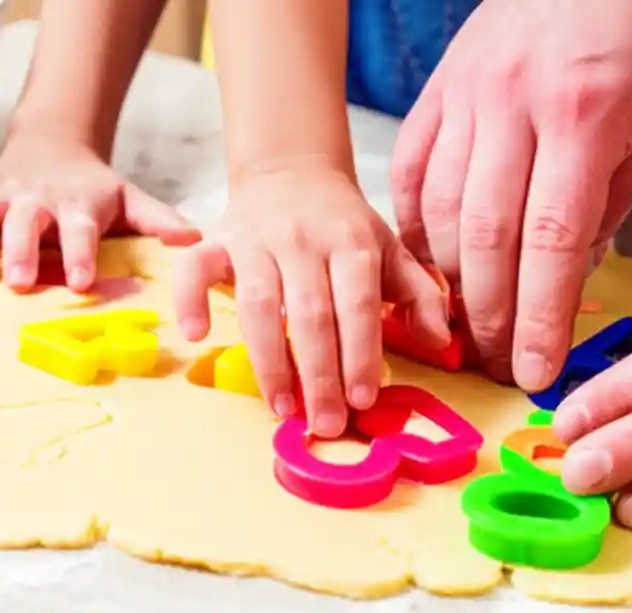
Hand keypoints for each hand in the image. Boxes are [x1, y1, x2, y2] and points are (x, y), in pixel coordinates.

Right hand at [0, 131, 196, 291]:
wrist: (52, 145)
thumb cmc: (92, 187)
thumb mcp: (128, 198)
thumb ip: (158, 220)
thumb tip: (196, 239)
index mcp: (75, 204)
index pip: (80, 229)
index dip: (79, 254)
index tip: (80, 282)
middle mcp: (34, 198)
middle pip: (26, 222)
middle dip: (22, 250)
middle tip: (20, 282)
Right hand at [174, 159, 449, 436]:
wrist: (292, 170)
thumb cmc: (344, 224)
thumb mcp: (390, 249)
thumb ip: (419, 294)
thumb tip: (440, 341)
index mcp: (351, 241)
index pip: (356, 303)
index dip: (359, 354)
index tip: (361, 400)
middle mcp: (304, 238)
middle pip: (310, 313)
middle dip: (318, 374)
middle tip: (325, 423)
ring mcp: (257, 239)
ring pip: (258, 303)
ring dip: (268, 360)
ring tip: (280, 408)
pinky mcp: (218, 240)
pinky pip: (196, 268)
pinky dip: (192, 299)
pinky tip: (197, 335)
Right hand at [390, 0, 631, 388]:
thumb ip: (608, 206)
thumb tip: (562, 278)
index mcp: (584, 119)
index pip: (552, 242)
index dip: (540, 317)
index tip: (536, 371)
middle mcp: (514, 108)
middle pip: (486, 237)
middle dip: (492, 316)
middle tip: (499, 364)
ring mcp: (466, 98)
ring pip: (438, 210)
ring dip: (449, 281)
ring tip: (466, 325)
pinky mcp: (437, 92)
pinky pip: (408, 173)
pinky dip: (414, 228)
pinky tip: (430, 264)